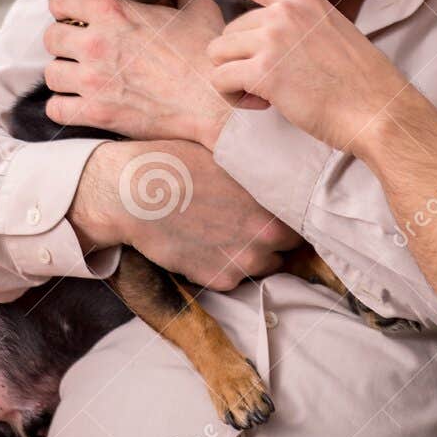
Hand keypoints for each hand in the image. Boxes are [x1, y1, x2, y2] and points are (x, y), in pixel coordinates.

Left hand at [43, 0, 232, 147]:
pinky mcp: (96, 112)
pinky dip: (65, 107)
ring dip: (64, 75)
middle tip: (76, 48)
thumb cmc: (206, 56)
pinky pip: (57, 109)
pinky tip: (78, 104)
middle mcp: (95, 43)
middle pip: (50, 38)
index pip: (61, 1)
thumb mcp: (199, 9)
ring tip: (79, 77)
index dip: (65, 7)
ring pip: (51, 74)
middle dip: (62, 41)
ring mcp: (92, 80)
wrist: (213, 102)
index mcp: (113, 12)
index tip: (71, 14)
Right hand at [67, 139, 298, 289]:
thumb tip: (276, 172)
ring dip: (253, 254)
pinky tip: (207, 245)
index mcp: (273, 200)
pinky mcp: (221, 279)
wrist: (135, 194)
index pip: (301, 217)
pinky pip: (236, 277)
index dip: (288, 213)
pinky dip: (226, 266)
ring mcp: (245, 261)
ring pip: (266, 265)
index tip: (275, 209)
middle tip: (249, 222)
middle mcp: (267, 234)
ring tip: (225, 233)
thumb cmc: (178, 165)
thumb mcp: (228, 157)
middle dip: (274, 236)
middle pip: (288, 245)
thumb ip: (257, 173)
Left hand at [184, 0, 414, 155]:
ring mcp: (272, 38)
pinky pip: (221, 81)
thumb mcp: (331, 32)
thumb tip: (262, 40)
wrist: (379, 109)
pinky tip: (263, 104)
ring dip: (234, 79)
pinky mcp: (263, 69)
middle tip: (274, 83)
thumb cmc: (359, 82)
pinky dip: (234, 97)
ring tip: (268, 94)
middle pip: (229, 31)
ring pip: (218, 55)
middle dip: (241, 61)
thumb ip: (296, 26)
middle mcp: (284, 11)